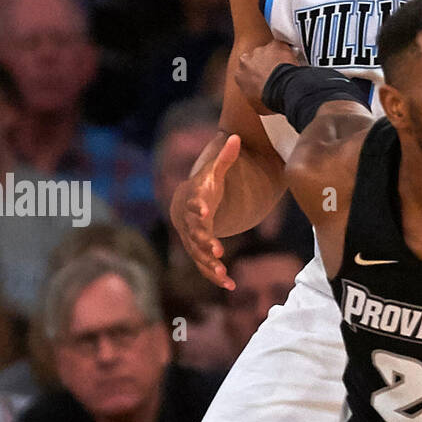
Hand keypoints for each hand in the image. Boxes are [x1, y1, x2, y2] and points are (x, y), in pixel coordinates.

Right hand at [170, 133, 241, 289]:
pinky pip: (206, 267)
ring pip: (199, 255)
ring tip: (224, 275)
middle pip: (195, 234)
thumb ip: (225, 157)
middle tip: (217, 249)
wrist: (187, 204)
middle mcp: (190, 224)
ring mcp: (193, 241)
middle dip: (205, 242)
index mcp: (194, 202)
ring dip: (211, 265)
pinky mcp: (200, 254)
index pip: (194, 204)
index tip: (204, 211)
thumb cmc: (204, 187)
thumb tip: (235, 136)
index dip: (198, 208)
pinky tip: (230, 285)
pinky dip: (216, 276)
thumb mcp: (214, 172)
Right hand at [235, 41, 301, 112]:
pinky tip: (291, 62)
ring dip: (275, 58)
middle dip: (264, 64)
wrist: (281, 91)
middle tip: (276, 74)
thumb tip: (258, 99)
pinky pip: (281, 46)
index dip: (256, 75)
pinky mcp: (274, 45)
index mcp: (240, 74)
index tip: (264, 79)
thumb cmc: (269, 100)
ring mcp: (260, 51)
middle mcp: (246, 60)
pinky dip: (286, 52)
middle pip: (255, 59)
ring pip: (268, 51)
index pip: (246, 72)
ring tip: (286, 69)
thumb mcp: (256, 105)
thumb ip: (253, 96)